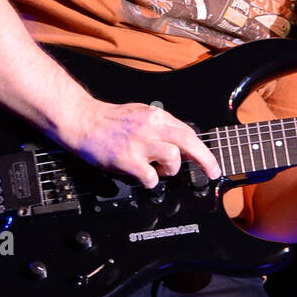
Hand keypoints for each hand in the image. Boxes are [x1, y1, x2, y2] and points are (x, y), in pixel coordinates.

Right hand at [71, 98, 220, 188]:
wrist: (82, 121)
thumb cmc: (109, 120)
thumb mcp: (140, 114)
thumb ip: (160, 126)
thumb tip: (180, 143)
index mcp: (156, 116)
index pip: (188, 132)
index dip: (201, 148)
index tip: (209, 161)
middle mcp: (151, 127)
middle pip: (189, 142)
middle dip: (206, 160)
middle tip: (214, 172)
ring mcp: (140, 144)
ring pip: (173, 158)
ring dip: (171, 169)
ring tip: (159, 170)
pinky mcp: (128, 160)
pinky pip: (152, 177)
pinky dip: (152, 181)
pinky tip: (144, 177)